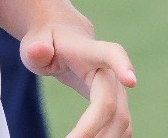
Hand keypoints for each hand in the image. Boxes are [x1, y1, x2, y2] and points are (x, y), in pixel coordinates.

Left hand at [20, 21, 135, 137]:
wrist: (68, 40)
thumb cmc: (50, 41)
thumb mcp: (36, 40)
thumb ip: (36, 48)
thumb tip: (38, 50)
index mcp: (91, 52)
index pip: (111, 54)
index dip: (123, 66)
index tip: (132, 82)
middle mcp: (110, 73)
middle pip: (110, 104)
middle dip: (92, 130)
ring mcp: (117, 90)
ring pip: (121, 121)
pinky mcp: (117, 105)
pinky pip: (121, 128)